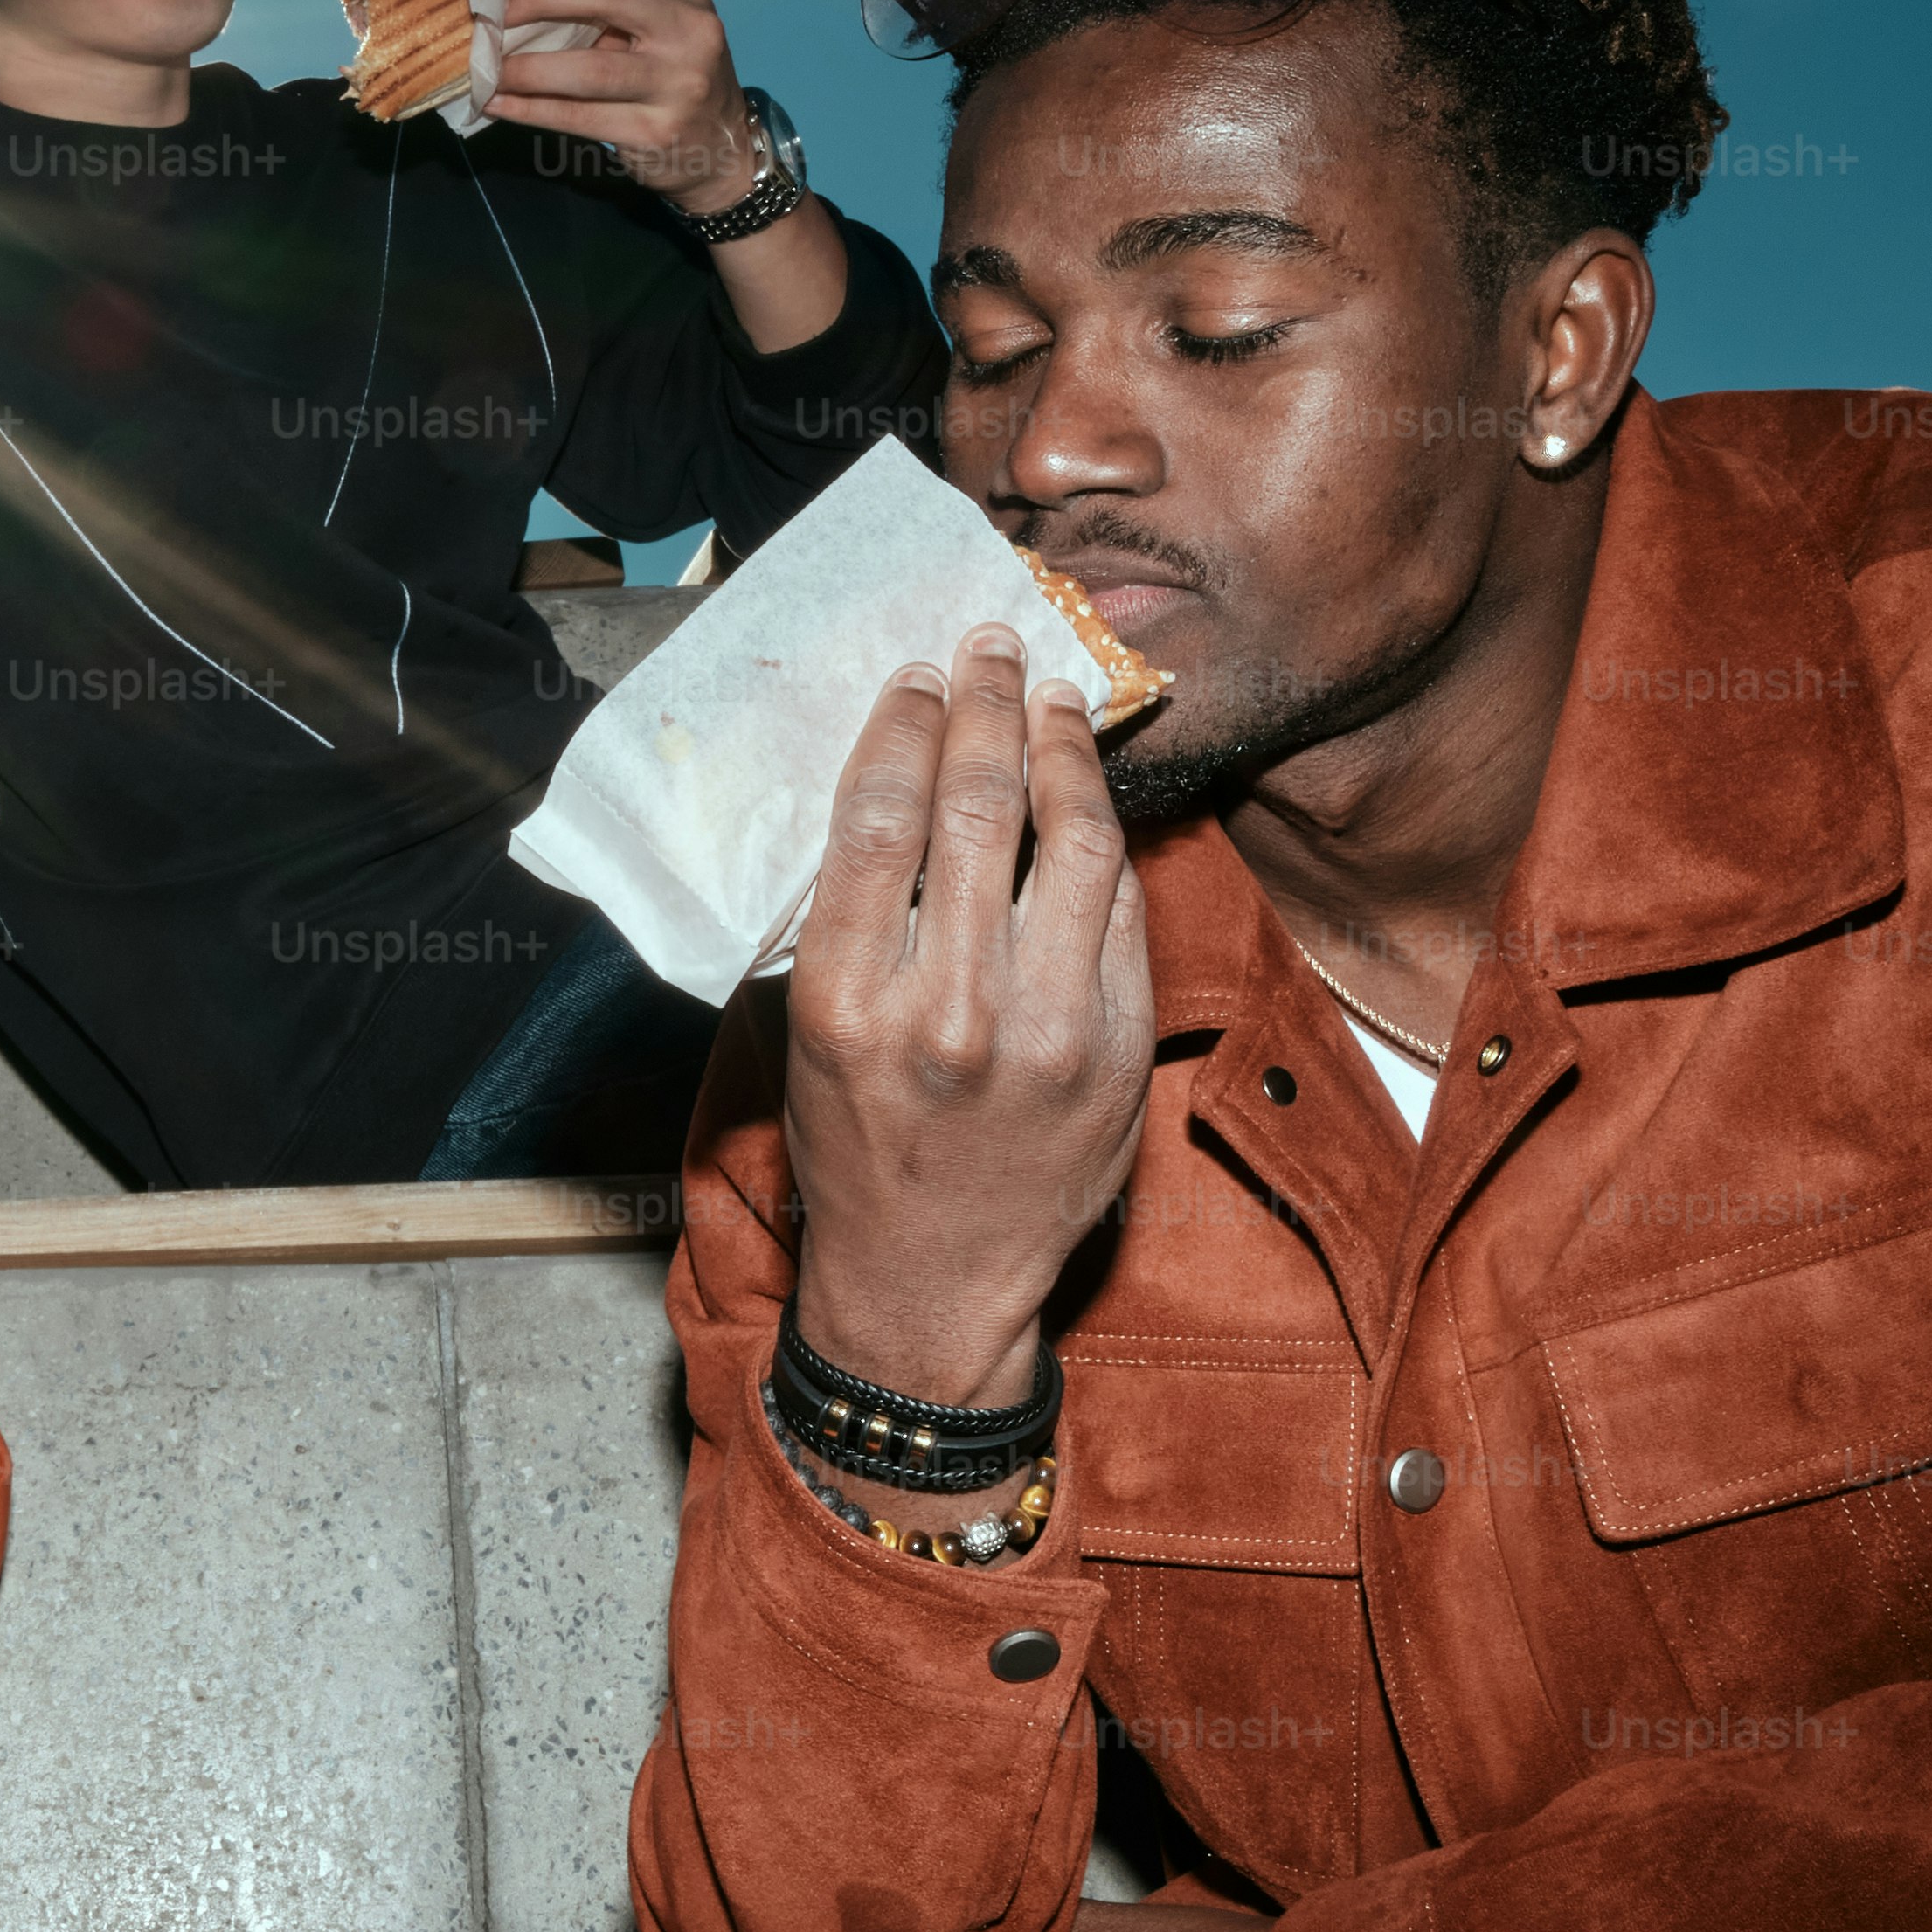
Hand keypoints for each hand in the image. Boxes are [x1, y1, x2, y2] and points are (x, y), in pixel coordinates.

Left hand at [489, 0, 767, 215]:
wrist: (723, 151)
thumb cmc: (674, 75)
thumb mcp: (662, 25)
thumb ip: (613, 1)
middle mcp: (689, 28)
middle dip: (537, 0)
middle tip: (494, 17)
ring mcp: (678, 83)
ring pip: (588, 69)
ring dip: (525, 68)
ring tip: (486, 69)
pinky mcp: (655, 131)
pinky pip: (578, 118)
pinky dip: (530, 110)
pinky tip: (498, 104)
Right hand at [779, 627, 1152, 1411]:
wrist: (934, 1285)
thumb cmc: (857, 1157)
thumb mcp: (811, 1046)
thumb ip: (850, 928)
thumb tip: (898, 791)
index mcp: (846, 1005)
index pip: (879, 819)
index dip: (904, 726)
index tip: (915, 679)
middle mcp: (947, 1012)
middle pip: (975, 808)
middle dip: (985, 706)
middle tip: (989, 647)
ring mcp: (1047, 1032)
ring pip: (1069, 843)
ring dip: (1060, 752)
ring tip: (1051, 699)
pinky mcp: (1118, 1050)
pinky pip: (1120, 911)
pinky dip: (1104, 838)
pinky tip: (1087, 795)